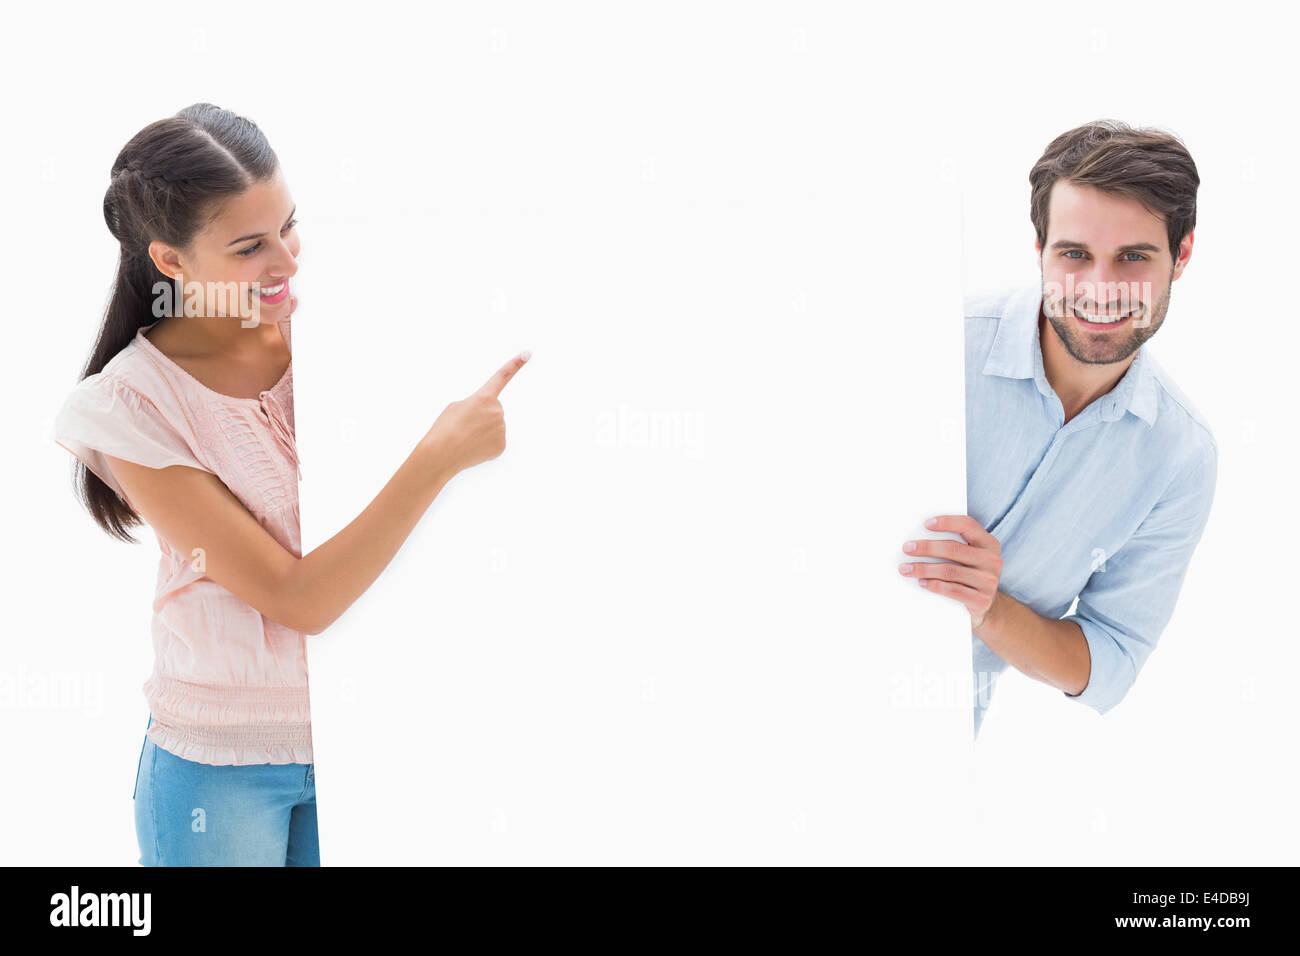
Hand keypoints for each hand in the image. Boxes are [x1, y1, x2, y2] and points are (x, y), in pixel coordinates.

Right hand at [423, 352, 530, 473]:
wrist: (441, 455)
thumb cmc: (444, 428)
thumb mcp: (456, 406)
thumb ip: (476, 405)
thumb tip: (489, 416)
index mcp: (484, 397)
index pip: (502, 377)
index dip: (515, 364)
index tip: (528, 353)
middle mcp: (497, 411)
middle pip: (493, 409)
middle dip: (482, 415)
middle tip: (464, 426)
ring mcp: (501, 429)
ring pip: (494, 426)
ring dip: (483, 430)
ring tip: (466, 437)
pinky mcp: (502, 445)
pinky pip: (495, 440)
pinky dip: (485, 443)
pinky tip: (473, 447)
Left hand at [899, 515, 1003, 629]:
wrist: (986, 606)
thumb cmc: (970, 574)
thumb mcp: (971, 556)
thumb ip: (955, 544)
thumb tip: (920, 538)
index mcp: (989, 544)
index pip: (968, 525)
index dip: (947, 522)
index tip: (926, 524)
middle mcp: (992, 560)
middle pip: (953, 549)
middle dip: (927, 548)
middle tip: (907, 548)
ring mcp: (988, 581)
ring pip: (949, 571)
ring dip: (923, 569)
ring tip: (906, 568)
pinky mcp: (982, 600)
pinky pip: (952, 590)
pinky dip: (934, 585)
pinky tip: (921, 582)